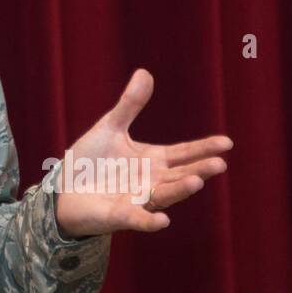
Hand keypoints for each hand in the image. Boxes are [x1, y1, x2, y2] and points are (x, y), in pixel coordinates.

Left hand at [53, 69, 232, 236]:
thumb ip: (130, 105)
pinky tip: (162, 220)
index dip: (204, 148)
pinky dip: (149, 221)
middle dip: (199, 170)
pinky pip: (137, 219)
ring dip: (179, 190)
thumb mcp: (111, 127)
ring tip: (197, 181)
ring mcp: (138, 200)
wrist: (64, 189)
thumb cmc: (91, 160)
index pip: (183, 153)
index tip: (227, 143)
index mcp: (152, 160)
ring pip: (164, 195)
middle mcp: (152, 181)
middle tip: (219, 164)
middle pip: (180, 175)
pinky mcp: (120, 216)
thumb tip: (144, 72)